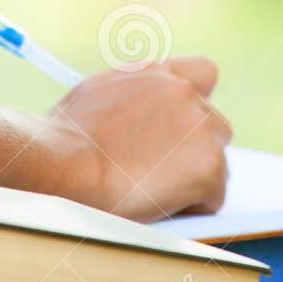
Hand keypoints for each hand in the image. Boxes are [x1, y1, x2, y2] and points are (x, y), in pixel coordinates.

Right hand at [44, 56, 231, 221]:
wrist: (65, 160)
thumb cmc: (65, 137)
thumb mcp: (99, 94)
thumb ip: (134, 99)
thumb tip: (144, 124)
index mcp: (155, 73)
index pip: (203, 73)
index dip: (199, 102)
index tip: (185, 125)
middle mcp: (183, 92)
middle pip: (215, 124)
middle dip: (197, 148)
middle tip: (168, 172)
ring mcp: (200, 127)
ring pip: (218, 161)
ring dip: (196, 178)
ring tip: (160, 194)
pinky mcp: (208, 164)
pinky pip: (215, 196)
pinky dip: (196, 207)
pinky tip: (164, 208)